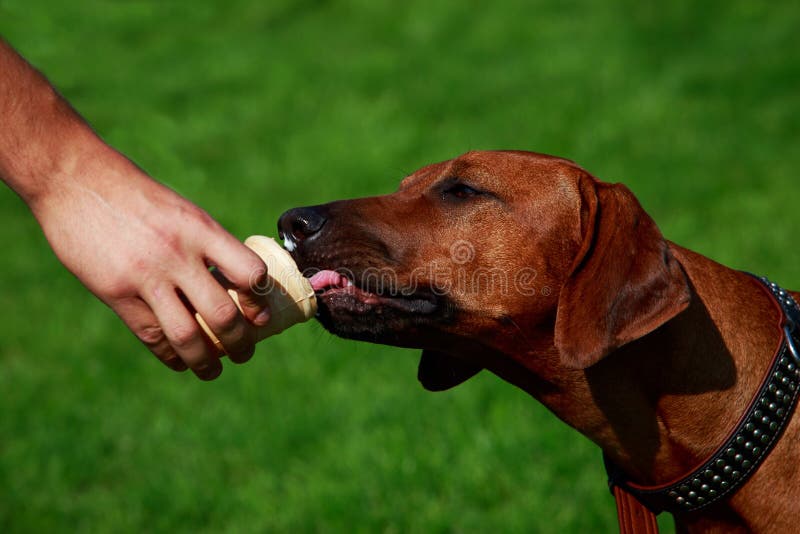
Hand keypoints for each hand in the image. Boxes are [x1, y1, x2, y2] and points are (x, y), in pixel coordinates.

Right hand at [29, 148, 269, 379]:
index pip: (249, 272)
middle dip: (241, 341)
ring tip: (214, 370)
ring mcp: (145, 276)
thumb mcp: (181, 211)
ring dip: (206, 361)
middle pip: (222, 314)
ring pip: (188, 335)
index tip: (262, 315)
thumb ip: (205, 246)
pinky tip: (180, 361)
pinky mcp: (116, 292)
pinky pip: (151, 336)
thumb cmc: (136, 196)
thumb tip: (232, 284)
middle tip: (245, 351)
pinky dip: (170, 355)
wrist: (75, 180)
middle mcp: (177, 254)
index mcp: (200, 229)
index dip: (260, 300)